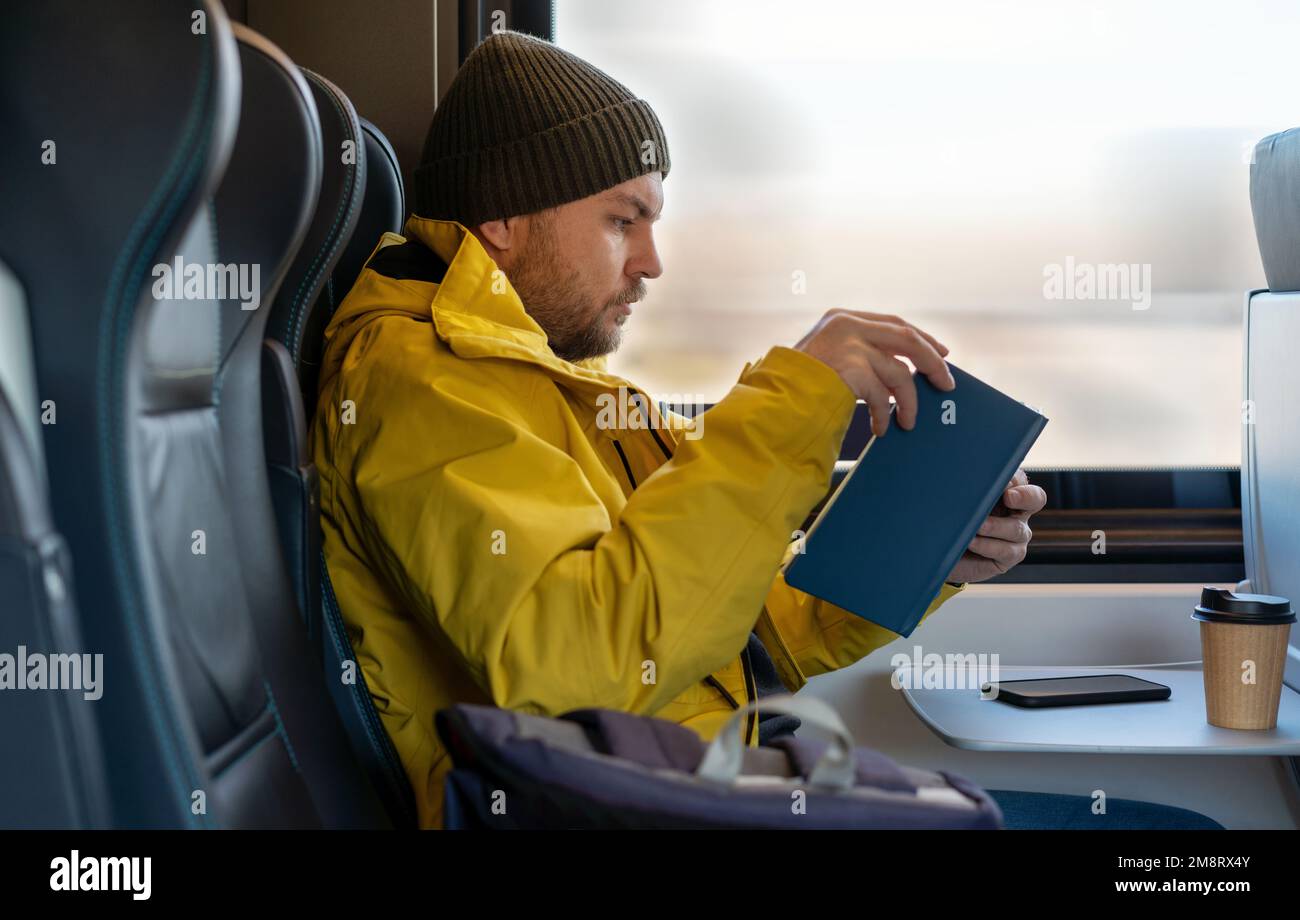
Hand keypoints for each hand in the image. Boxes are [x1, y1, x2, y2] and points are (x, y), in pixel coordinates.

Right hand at [794, 309, 955, 436]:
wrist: (771, 399)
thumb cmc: (795, 385)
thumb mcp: (826, 356)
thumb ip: (856, 352)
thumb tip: (900, 370)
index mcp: (842, 318)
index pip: (894, 323)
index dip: (922, 339)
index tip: (941, 354)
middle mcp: (848, 325)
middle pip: (907, 338)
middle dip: (932, 363)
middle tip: (946, 384)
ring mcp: (849, 345)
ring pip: (899, 373)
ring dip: (908, 402)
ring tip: (908, 422)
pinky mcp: (851, 368)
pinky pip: (883, 394)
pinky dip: (886, 414)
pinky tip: (883, 427)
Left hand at [946, 469, 1046, 583]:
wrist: (942, 553)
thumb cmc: (951, 521)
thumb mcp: (957, 502)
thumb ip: (967, 490)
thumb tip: (964, 476)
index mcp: (1007, 492)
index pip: (1020, 479)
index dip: (1013, 478)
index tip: (1000, 481)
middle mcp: (1017, 512)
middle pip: (1035, 499)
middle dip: (1024, 496)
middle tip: (1008, 497)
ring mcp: (1016, 534)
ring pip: (1017, 528)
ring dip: (995, 526)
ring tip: (977, 526)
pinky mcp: (1009, 555)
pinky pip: (1006, 550)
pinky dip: (987, 545)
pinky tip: (972, 542)